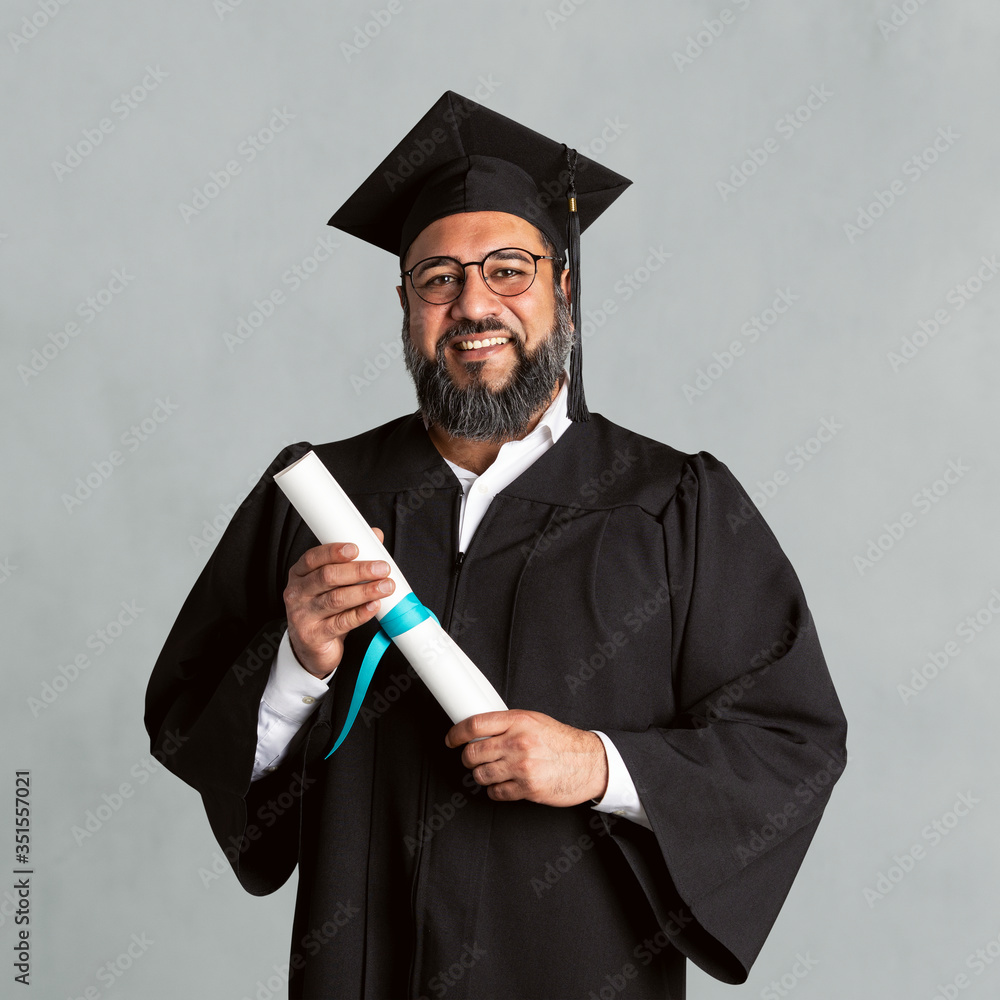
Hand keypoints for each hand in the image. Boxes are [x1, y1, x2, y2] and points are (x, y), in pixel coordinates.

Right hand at [282, 529, 394, 677]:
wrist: (311, 647)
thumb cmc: (325, 609)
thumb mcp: (334, 584)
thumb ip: (352, 560)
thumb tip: (375, 536)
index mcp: (299, 574)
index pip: (313, 557)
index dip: (334, 551)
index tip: (356, 548)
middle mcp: (297, 593)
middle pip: (327, 576)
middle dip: (358, 571)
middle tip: (382, 568)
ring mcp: (303, 615)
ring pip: (336, 599)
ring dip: (365, 591)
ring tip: (386, 587)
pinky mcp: (314, 635)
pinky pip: (341, 623)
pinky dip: (360, 614)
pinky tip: (374, 606)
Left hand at [445, 710, 608, 806]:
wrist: (590, 763)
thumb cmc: (562, 742)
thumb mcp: (535, 721)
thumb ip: (508, 724)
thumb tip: (480, 731)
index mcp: (519, 721)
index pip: (475, 725)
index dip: (456, 733)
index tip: (451, 739)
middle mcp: (519, 742)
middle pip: (472, 753)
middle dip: (468, 758)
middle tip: (473, 759)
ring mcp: (522, 767)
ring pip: (481, 775)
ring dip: (481, 775)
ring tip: (492, 771)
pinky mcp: (528, 788)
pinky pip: (496, 793)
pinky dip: (496, 790)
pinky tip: (506, 783)